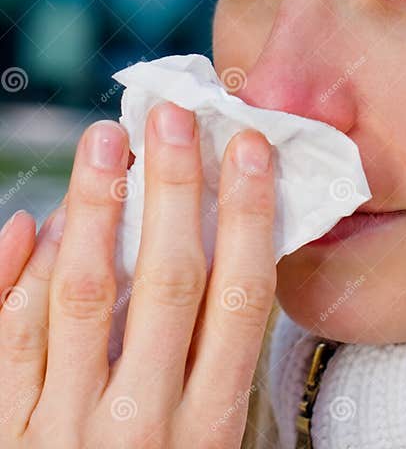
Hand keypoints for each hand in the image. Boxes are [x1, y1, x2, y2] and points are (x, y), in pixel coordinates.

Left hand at [0, 101, 276, 447]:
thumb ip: (212, 370)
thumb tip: (229, 269)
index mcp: (205, 433)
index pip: (239, 300)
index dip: (248, 216)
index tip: (250, 150)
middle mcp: (142, 427)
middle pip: (164, 281)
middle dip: (173, 190)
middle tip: (173, 118)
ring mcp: (66, 430)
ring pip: (82, 293)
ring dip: (94, 207)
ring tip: (105, 142)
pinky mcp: (4, 435)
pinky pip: (8, 340)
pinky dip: (18, 274)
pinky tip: (33, 222)